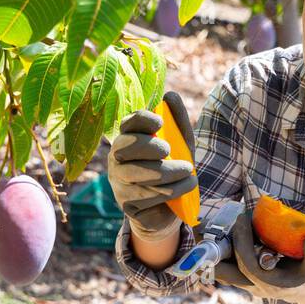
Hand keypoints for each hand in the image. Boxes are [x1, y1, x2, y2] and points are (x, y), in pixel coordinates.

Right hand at [107, 91, 197, 239]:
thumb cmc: (171, 169)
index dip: (142, 119)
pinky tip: (187, 186)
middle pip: (127, 146)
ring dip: (170, 171)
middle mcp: (116, 157)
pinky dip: (175, 189)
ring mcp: (118, 181)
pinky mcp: (126, 203)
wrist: (168, 208)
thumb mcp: (180, 145)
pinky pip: (150, 194)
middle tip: (168, 150)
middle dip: (151, 146)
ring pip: (141, 172)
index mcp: (128, 137)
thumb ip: (177, 121)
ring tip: (188, 171)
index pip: (129, 123)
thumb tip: (170, 95)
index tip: (160, 122)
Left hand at [213, 212, 304, 303]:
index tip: (243, 218)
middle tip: (217, 224)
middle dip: (216, 248)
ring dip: (218, 245)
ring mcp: (246, 280)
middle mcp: (252, 284)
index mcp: (269, 284)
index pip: (247, 264)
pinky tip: (229, 228)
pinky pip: (226, 260)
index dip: (242, 241)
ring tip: (217, 223)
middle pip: (223, 271)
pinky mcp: (244, 274)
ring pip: (221, 266)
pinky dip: (224, 246)